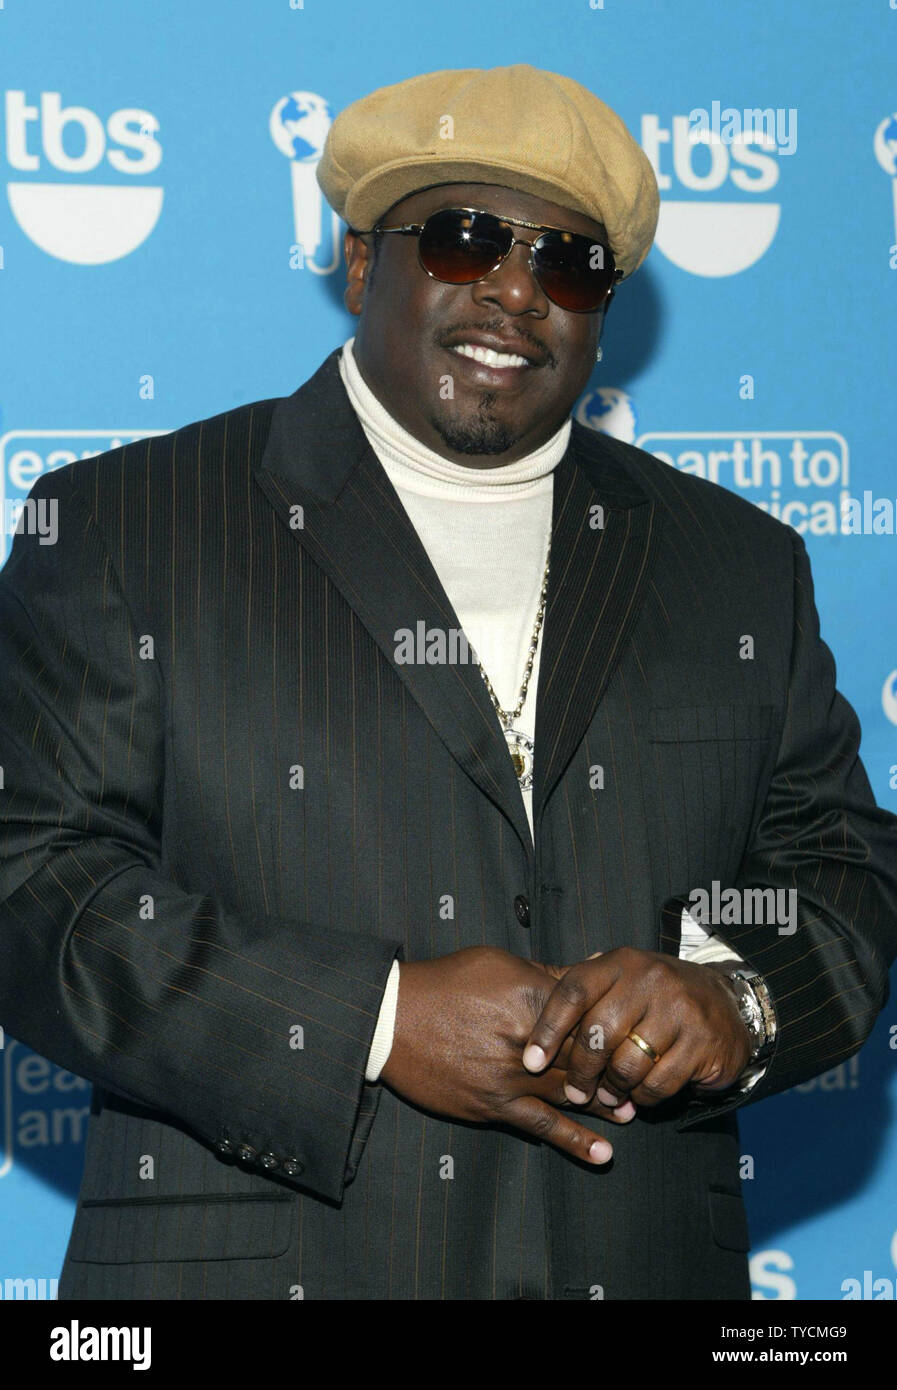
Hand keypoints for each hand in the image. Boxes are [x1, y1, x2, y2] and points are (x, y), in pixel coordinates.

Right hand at [380, 946, 634, 1164]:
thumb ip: (544, 973)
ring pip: (570, 1094)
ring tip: (632, 1113)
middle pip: (586, 1058)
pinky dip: (573, 1139)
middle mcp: (526, 1042)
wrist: (391, 1019)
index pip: (587, 1015)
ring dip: (604, 1106)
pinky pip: (539, 1126)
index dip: (614, 1027)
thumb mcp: (496, 963)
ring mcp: (509, 1078)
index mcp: (531, 999)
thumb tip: (585, 970)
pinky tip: (601, 1152)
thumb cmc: (443, 983)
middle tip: (643, 1077)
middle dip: (617, 1069)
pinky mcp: (492, 1106)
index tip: (634, 1033)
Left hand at [522, 947, 752, 1109]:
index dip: (548, 1029)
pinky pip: (658, 1083)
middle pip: (598, 1033)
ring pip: (627, 1063)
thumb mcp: (622, 979)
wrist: (727, 1003)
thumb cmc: (656, 996)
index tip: (530, 1061)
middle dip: (581, 1070)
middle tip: (575, 1091)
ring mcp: (679, 1010)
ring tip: (608, 1095)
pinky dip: (643, 1098)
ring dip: (612, 1088)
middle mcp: (650, 980)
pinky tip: (639, 1096)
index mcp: (621, 963)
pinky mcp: (702, 1043)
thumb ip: (583, 990)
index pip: (574, 992)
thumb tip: (528, 1005)